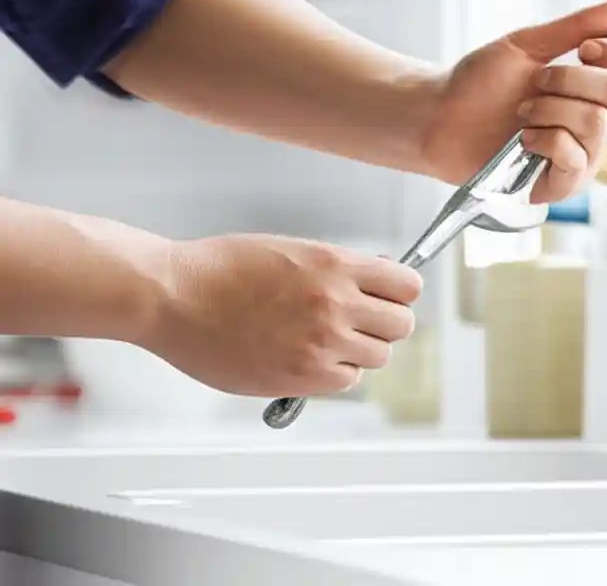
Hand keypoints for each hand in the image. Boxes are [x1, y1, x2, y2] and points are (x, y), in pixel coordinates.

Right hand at [140, 234, 422, 396]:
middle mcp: (337, 303)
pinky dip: (335, 373)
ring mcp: (322, 342)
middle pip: (401, 325)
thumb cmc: (221, 268)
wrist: (173, 296)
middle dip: (384, 323)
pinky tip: (309, 358)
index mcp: (336, 265)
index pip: (408, 285)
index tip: (388, 298)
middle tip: (360, 323)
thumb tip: (373, 281)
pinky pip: (347, 380)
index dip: (399, 293)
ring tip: (326, 341)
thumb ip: (336, 269)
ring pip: (378, 356)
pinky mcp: (301, 375)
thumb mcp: (291, 251)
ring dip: (359, 350)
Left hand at [422, 0, 606, 202]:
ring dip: (550, 109)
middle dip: (571, 80)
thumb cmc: (479, 84)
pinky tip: (523, 140)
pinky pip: (575, 156)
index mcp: (593, 88)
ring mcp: (583, 156)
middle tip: (536, 84)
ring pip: (597, 123)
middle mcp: (596, 123)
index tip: (587, 48)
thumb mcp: (529, 44)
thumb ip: (579, 25)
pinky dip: (546, 139)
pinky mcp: (563, 183)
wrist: (439, 117)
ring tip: (523, 114)